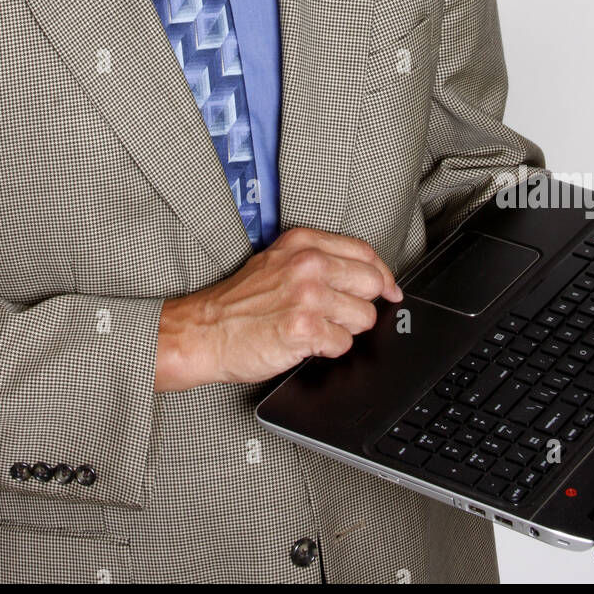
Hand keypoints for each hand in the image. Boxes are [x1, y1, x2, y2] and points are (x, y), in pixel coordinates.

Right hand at [155, 225, 402, 390]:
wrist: (204, 331)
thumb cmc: (239, 302)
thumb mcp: (278, 261)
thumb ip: (320, 260)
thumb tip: (369, 276)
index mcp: (304, 243)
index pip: (365, 253)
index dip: (383, 276)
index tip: (390, 291)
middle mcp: (309, 264)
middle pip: (372, 284)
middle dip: (361, 305)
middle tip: (339, 315)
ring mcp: (308, 295)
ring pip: (363, 318)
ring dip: (344, 330)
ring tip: (315, 329)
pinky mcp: (304, 328)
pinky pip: (343, 344)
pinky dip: (329, 349)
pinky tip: (306, 343)